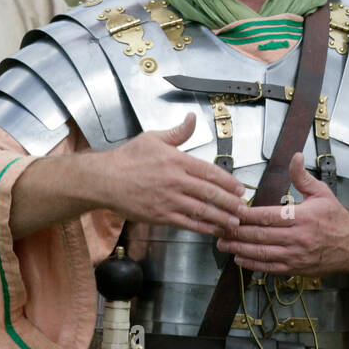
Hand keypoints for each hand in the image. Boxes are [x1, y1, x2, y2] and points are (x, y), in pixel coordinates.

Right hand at [94, 114, 246, 236]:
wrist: (105, 179)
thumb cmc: (128, 158)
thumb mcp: (153, 138)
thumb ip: (178, 132)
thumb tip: (192, 118)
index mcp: (176, 161)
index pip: (209, 172)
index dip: (227, 182)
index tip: (240, 188)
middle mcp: (175, 181)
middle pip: (209, 193)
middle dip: (230, 202)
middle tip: (243, 208)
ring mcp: (168, 200)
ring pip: (200, 211)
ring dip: (220, 217)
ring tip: (234, 222)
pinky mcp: (160, 215)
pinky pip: (186, 223)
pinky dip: (202, 227)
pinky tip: (212, 229)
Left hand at [217, 152, 348, 274]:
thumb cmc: (336, 219)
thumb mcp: (322, 193)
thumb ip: (303, 176)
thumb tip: (295, 156)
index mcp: (303, 217)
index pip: (268, 216)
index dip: (247, 214)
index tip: (232, 210)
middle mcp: (298, 238)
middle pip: (260, 235)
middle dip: (237, 232)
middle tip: (219, 227)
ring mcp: (296, 255)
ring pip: (262, 253)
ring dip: (239, 248)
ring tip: (223, 243)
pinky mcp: (295, 268)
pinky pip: (270, 267)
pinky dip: (252, 264)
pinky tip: (240, 258)